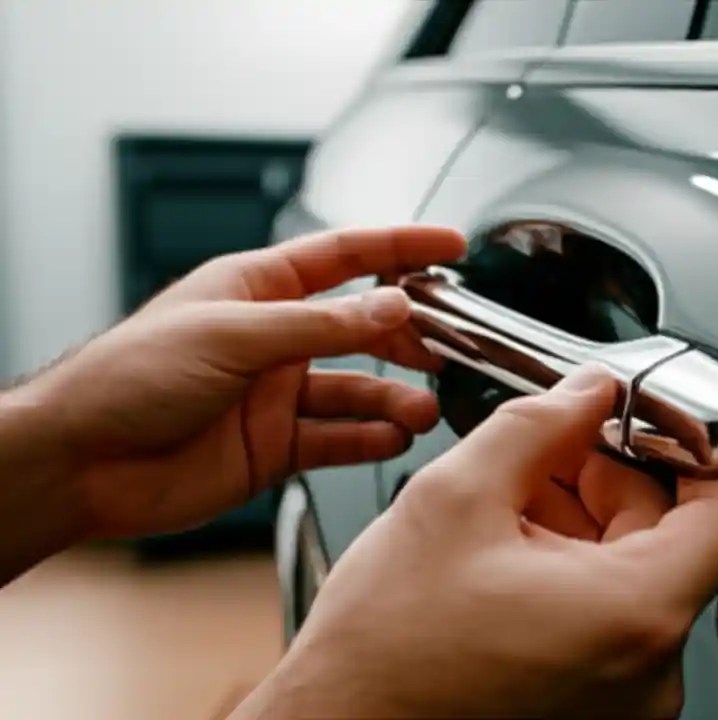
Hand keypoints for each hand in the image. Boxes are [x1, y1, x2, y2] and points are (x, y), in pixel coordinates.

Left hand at [18, 226, 464, 538]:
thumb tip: (390, 307)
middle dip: (409, 335)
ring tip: (421, 410)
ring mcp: (275, 394)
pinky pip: (337, 439)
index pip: (345, 256)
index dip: (401, 245)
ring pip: (357, 390)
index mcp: (257, 289)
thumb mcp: (232, 336)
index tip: (450, 244)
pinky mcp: (273, 445)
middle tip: (449, 346)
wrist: (82, 463)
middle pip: (362, 327)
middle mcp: (273, 339)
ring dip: (394, 399)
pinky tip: (390, 440)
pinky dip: (368, 439)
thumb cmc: (127, 378)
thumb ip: (319, 326)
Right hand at [233, 367, 717, 718]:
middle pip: (674, 539)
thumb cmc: (382, 657)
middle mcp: (647, 669)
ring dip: (587, 523)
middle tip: (557, 447)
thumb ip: (536, 424)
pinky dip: (575, 574)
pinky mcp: (595, 713)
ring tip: (517, 499)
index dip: (701, 449)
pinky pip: (611, 622)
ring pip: (636, 577)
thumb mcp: (454, 500)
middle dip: (615, 477)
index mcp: (633, 611)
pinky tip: (514, 548)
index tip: (663, 423)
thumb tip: (584, 391)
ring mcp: (625, 699)